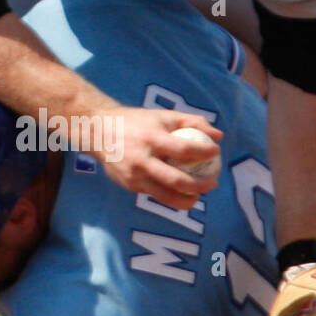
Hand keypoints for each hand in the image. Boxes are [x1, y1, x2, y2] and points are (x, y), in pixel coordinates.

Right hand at [92, 108, 221, 209]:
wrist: (98, 132)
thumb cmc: (136, 122)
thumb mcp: (162, 116)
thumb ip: (191, 121)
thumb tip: (218, 136)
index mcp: (151, 138)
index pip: (184, 149)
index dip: (204, 152)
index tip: (216, 151)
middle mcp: (142, 160)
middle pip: (177, 180)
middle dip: (201, 185)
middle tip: (213, 182)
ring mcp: (135, 176)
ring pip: (166, 196)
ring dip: (187, 199)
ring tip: (198, 195)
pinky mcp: (129, 186)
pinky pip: (155, 194)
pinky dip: (170, 196)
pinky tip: (181, 192)